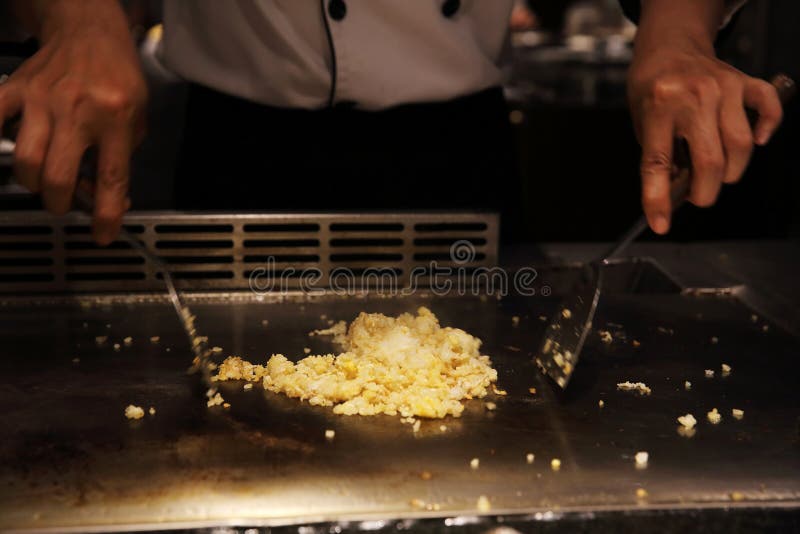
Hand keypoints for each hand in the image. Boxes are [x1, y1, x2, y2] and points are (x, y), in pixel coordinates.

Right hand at [0, 0, 146, 244]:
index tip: (103, 236)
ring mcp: (41, 100)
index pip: (111, 178)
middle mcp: (77, 111)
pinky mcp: (15, 90)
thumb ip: (121, 157)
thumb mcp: (137, 119)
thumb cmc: (118, 79)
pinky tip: (11, 156)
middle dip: (60, 204)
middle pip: (57, 177)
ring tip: (45, 182)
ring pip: (26, 161)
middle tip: (64, 204)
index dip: (106, 214)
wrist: (88, 32)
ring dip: (34, 185)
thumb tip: (105, 197)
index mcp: (115, 119)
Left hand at [627, 42, 781, 233]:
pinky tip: (756, 142)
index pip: (657, 162)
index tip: (660, 225)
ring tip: (718, 175)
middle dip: (705, 192)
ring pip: (740, 145)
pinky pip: (767, 109)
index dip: (658, 199)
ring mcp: (723, 88)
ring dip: (731, 171)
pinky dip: (767, 129)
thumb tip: (676, 196)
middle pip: (710, 161)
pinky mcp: (745, 82)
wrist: (669, 48)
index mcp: (659, 107)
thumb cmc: (652, 90)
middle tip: (699, 198)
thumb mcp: (643, 123)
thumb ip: (661, 157)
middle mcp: (694, 97)